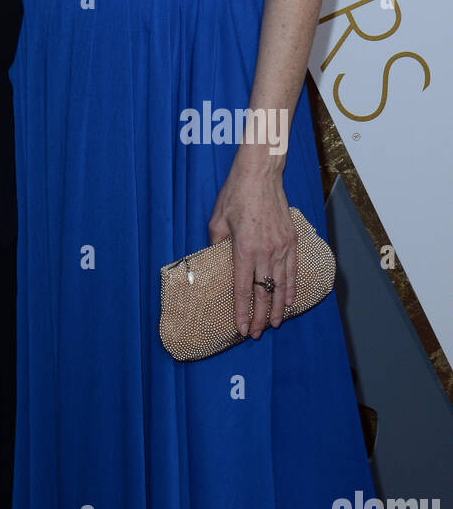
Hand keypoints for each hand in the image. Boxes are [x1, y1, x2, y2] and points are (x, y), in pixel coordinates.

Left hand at [208, 160, 296, 339]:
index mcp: (243, 248)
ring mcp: (281, 246)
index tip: (241, 328)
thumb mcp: (217, 220)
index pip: (243, 288)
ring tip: (274, 324)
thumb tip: (215, 261)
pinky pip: (292, 270)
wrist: (261, 174)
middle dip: (260, 317)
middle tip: (256, 334)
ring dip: (277, 307)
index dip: (242, 311)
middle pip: (264, 292)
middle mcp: (265, 251)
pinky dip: (291, 288)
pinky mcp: (291, 240)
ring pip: (281, 285)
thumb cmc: (235, 194)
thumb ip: (217, 244)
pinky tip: (289, 301)